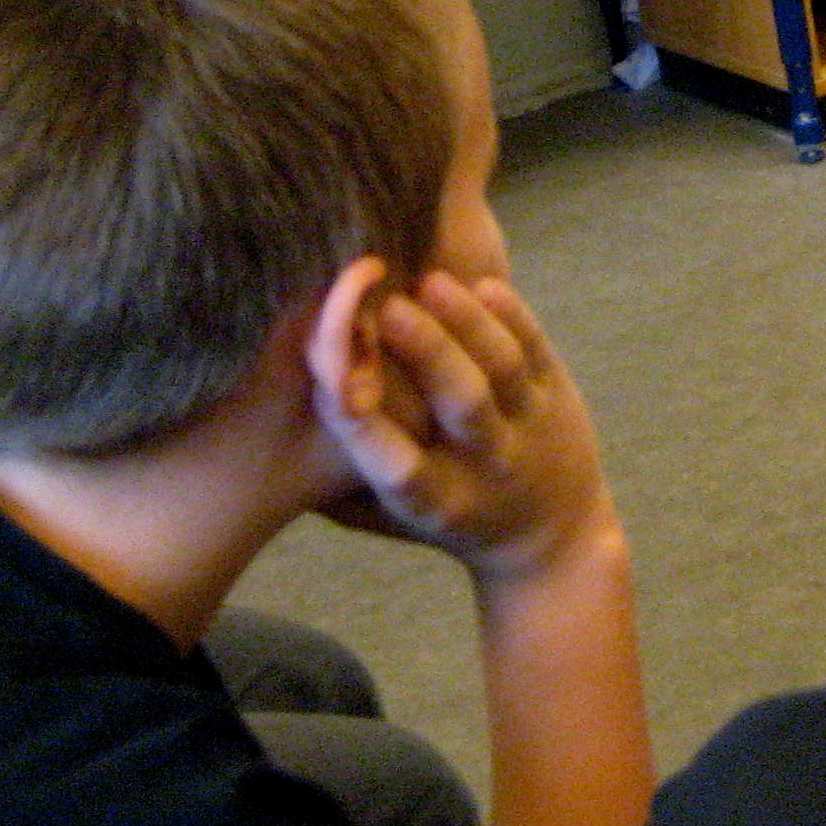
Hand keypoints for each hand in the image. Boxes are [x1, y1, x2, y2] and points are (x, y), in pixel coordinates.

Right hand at [304, 260, 614, 586]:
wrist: (549, 543)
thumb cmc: (443, 516)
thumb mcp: (388, 517)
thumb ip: (336, 482)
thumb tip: (266, 426)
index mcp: (433, 499)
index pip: (393, 461)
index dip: (361, 420)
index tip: (329, 372)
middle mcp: (485, 463)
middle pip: (461, 401)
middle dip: (426, 351)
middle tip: (386, 306)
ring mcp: (529, 425)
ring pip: (501, 367)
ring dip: (466, 322)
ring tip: (428, 282)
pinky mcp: (559, 394)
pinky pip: (538, 349)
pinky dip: (513, 315)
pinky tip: (482, 284)